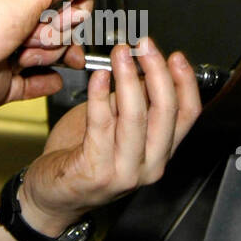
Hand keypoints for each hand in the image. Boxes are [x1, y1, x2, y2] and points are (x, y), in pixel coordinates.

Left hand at [0, 0, 91, 109]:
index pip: (73, 3)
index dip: (72, 14)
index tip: (60, 17)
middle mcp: (24, 21)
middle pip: (68, 33)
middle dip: (56, 36)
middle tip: (34, 33)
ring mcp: (17, 52)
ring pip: (57, 59)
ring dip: (46, 57)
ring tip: (23, 53)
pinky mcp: (9, 80)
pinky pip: (40, 84)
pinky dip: (47, 82)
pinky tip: (51, 78)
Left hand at [17, 37, 202, 234]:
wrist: (52, 195)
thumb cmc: (82, 158)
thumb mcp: (116, 126)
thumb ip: (133, 102)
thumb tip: (142, 67)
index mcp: (159, 152)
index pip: (187, 115)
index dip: (185, 83)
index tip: (175, 57)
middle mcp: (149, 165)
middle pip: (165, 112)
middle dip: (157, 72)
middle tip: (144, 45)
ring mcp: (124, 172)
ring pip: (136, 118)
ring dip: (129, 79)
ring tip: (122, 53)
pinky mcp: (96, 171)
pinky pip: (101, 127)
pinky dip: (100, 97)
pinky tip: (99, 77)